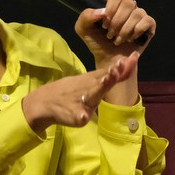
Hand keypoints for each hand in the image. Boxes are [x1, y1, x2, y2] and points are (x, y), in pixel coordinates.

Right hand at [21, 52, 139, 133]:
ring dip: (98, 89)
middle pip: (101, 83)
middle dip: (109, 77)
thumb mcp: (89, 81)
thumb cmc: (72, 91)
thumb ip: (107, 76)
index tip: (130, 58)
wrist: (44, 102)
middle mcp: (88, 90)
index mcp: (93, 82)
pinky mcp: (75, 116)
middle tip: (116, 68)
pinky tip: (84, 115)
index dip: (120, 68)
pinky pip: (79, 116)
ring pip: (92, 96)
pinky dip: (81, 115)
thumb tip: (129, 64)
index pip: (109, 74)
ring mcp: (81, 102)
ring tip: (104, 81)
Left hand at [75, 0, 155, 67]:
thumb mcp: (83, 30)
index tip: (104, 24)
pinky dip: (138, 30)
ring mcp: (139, 18)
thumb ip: (85, 17)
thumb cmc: (98, 44)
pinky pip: (148, 20)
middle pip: (128, 3)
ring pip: (137, 13)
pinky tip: (131, 39)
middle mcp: (128, 10)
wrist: (109, 61)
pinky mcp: (149, 27)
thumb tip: (101, 11)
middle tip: (110, 34)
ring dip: (125, 29)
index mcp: (114, 6)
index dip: (111, 8)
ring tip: (118, 40)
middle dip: (117, 21)